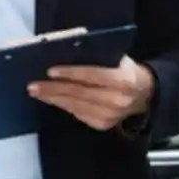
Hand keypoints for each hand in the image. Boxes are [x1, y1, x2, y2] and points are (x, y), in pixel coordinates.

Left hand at [28, 56, 154, 131]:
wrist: (144, 94)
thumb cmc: (125, 71)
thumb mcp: (118, 59)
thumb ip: (98, 57)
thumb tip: (66, 53)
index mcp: (122, 79)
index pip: (92, 75)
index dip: (70, 74)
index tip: (50, 71)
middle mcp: (116, 100)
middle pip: (79, 93)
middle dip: (53, 89)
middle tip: (33, 85)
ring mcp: (110, 116)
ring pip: (75, 106)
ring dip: (53, 99)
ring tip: (36, 92)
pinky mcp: (103, 125)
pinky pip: (78, 114)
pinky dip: (63, 106)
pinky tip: (51, 99)